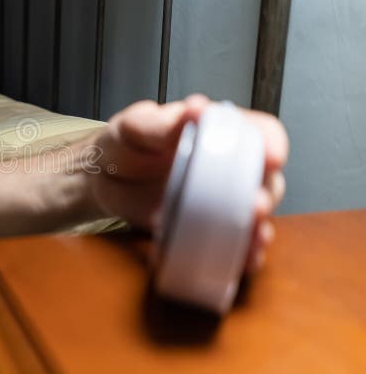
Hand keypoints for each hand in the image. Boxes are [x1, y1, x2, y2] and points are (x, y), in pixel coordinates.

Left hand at [87, 94, 288, 273]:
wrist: (100, 178)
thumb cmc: (124, 144)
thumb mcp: (135, 126)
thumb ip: (162, 121)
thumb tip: (195, 111)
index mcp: (217, 132)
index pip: (259, 132)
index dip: (271, 143)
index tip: (272, 157)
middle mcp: (228, 167)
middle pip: (265, 180)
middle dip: (266, 195)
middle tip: (256, 206)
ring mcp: (219, 201)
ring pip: (253, 217)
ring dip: (258, 231)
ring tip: (253, 240)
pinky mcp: (206, 229)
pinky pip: (230, 245)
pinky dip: (237, 256)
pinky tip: (238, 262)